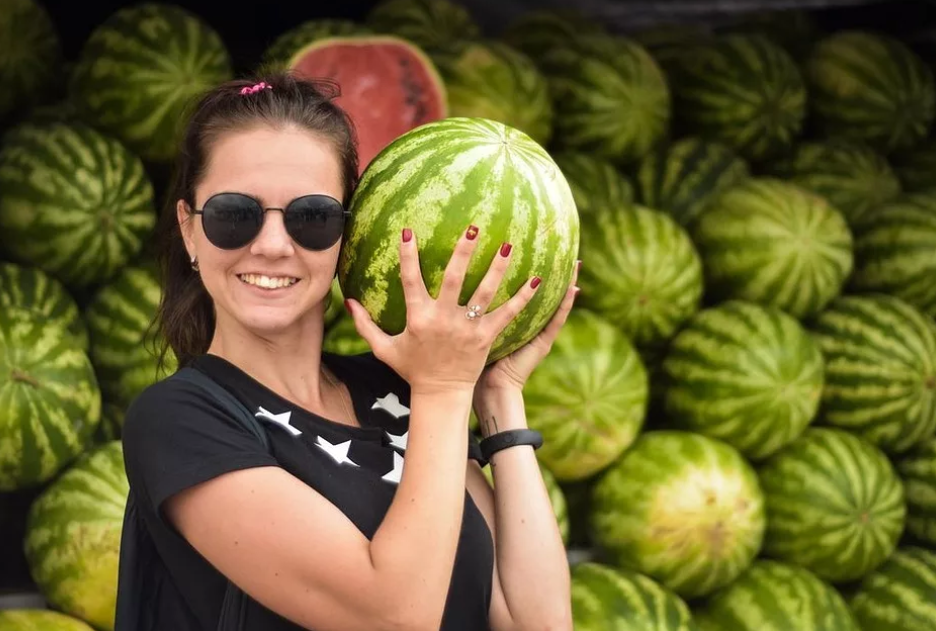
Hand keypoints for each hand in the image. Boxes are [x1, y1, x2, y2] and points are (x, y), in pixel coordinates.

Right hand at [344, 225, 541, 394]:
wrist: (441, 394)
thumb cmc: (412, 368)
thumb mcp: (384, 348)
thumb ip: (365, 325)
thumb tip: (346, 300)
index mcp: (418, 318)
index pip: (410, 281)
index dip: (407, 257)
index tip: (407, 232)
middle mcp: (443, 320)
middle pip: (454, 279)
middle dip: (463, 252)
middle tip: (473, 228)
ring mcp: (467, 328)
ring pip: (484, 292)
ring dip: (497, 268)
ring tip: (508, 244)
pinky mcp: (486, 337)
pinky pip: (507, 314)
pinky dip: (523, 298)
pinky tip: (537, 280)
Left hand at [474, 260, 580, 395]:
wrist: (490, 391)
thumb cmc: (473, 366)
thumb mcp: (469, 333)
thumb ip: (464, 314)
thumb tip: (446, 290)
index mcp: (510, 323)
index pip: (520, 296)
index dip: (526, 277)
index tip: (528, 252)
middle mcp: (527, 327)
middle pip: (541, 296)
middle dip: (552, 275)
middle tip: (561, 252)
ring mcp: (537, 335)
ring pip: (554, 304)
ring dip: (565, 284)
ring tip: (576, 264)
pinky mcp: (542, 343)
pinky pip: (556, 320)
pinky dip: (566, 305)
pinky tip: (574, 289)